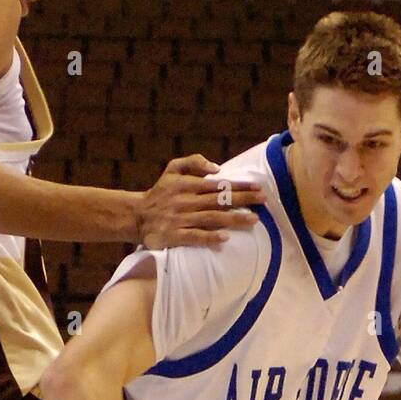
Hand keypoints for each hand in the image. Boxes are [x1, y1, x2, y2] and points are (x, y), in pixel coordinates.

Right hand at [137, 154, 264, 248]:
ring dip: (233, 218)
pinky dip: (209, 237)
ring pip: (211, 218)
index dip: (239, 185)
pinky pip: (194, 236)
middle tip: (264, 200)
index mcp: (187, 184)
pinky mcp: (174, 235)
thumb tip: (217, 168)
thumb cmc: (160, 192)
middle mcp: (185, 200)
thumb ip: (193, 162)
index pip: (218, 184)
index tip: (258, 187)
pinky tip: (225, 238)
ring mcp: (180, 219)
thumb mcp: (172, 169)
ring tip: (253, 219)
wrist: (136, 215)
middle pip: (219, 200)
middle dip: (243, 199)